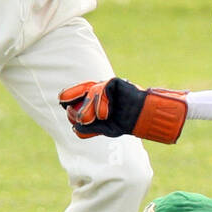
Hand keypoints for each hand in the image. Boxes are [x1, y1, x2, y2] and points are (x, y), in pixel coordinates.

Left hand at [58, 78, 187, 143]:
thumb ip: (89, 129)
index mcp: (93, 101)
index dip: (68, 103)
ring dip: (87, 109)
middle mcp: (97, 91)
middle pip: (77, 91)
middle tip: (70, 112)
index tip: (68, 113)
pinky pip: (101, 90)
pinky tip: (104, 115)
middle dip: (71, 101)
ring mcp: (105, 86)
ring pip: (88, 93)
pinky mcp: (113, 82)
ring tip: (89, 120)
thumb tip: (74, 127)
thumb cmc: (125, 122)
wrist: (143, 118)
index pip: (75, 98)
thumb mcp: (104, 129)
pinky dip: (100, 104)